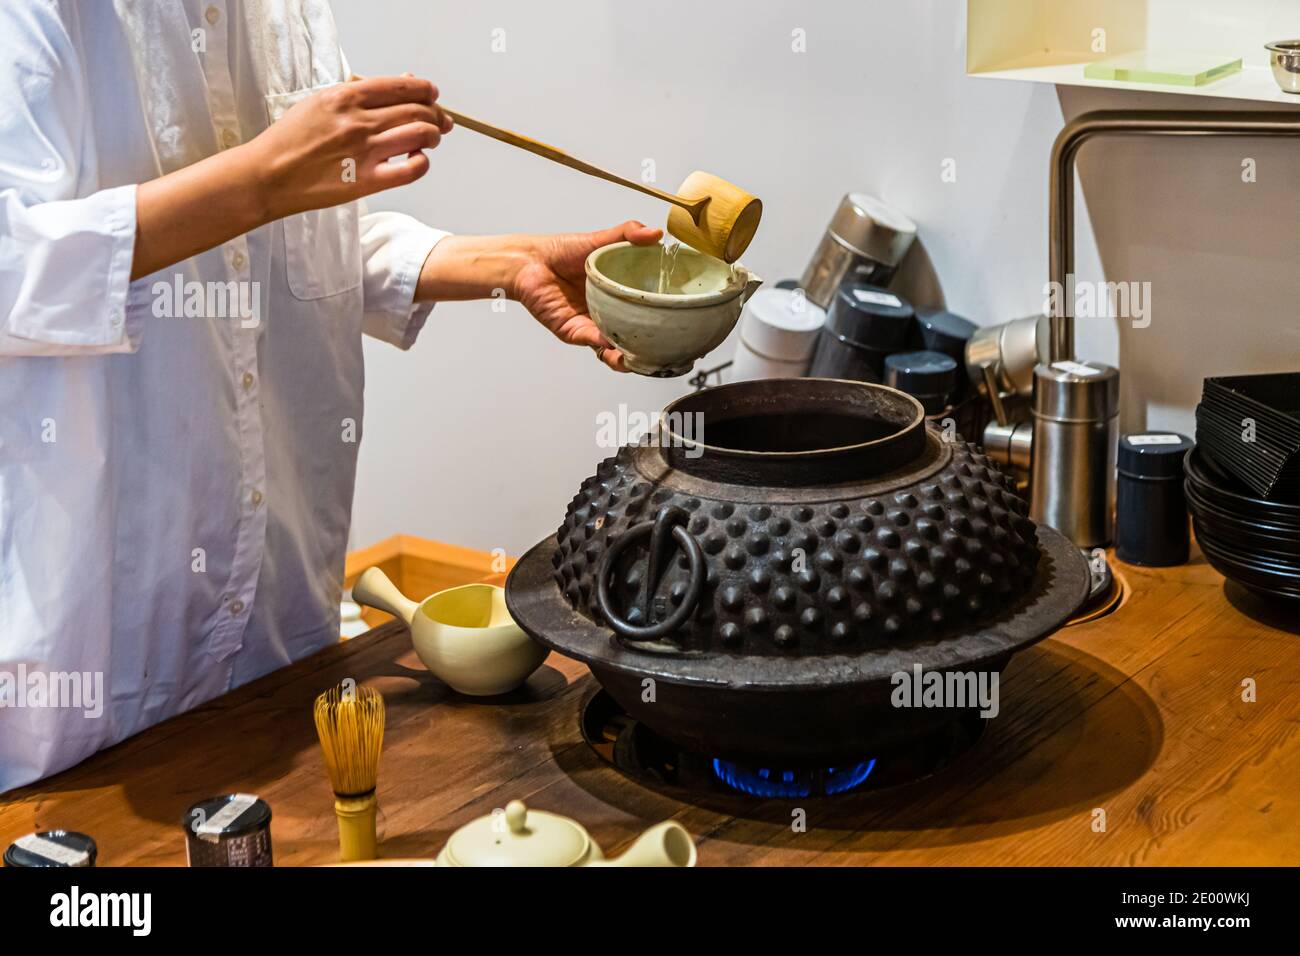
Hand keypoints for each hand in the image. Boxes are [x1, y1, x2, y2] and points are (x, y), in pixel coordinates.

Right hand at [247, 75, 453, 219]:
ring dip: (433, 136)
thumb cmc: (292, 139)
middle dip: (436, 114)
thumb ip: (363, 93)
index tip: (432, 95)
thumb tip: (405, 83)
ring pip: (420, 135)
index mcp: (346, 96)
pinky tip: (417, 160)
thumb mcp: (322, 102)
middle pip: (417, 110)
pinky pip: (411, 170)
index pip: (402, 86)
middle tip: (440, 122)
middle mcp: (358, 121)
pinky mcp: (365, 182)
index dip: (425, 90)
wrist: (268, 175)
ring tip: (430, 140)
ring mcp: (363, 152)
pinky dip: (422, 163)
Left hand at [511, 220, 662, 370]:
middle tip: (667, 345)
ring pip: (615, 348)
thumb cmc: (561, 251)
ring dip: (629, 355)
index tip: (680, 319)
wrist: (529, 261)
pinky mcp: (574, 332)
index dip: (662, 317)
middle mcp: (607, 313)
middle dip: (651, 346)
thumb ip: (627, 235)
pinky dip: (604, 345)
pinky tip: (613, 341)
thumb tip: (656, 232)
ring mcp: (591, 325)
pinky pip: (593, 343)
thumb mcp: (600, 240)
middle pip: (634, 336)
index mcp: (618, 294)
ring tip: (643, 354)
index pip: (646, 310)